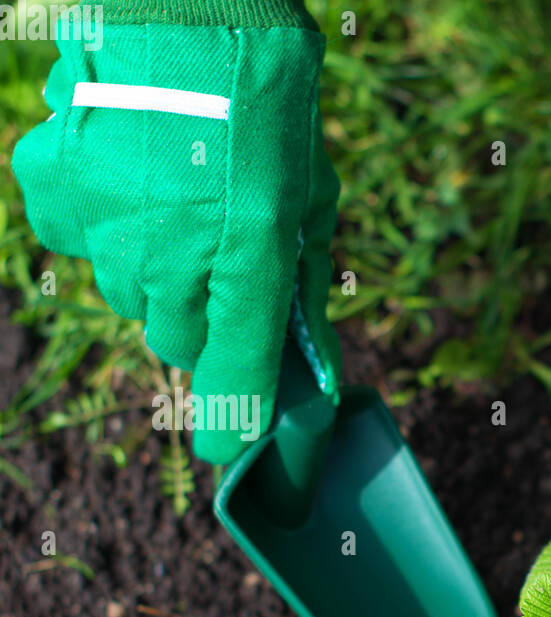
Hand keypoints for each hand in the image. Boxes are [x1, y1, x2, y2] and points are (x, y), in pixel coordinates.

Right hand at [12, 3, 340, 463]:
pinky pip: (74, 242)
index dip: (232, 421)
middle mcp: (170, 255)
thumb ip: (302, 285)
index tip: (228, 451)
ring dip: (152, 269)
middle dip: (202, 315)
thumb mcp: (311, 199)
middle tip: (215, 258)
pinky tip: (126, 179)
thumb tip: (310, 362)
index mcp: (247, 258)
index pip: (235, 376)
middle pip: (178, 339)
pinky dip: (100, 225)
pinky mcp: (51, 188)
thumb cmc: (265, 99)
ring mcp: (103, 225)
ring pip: (128, 294)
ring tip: (173, 199)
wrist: (190, 3)